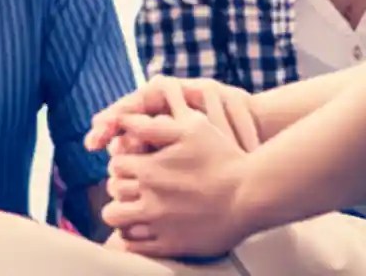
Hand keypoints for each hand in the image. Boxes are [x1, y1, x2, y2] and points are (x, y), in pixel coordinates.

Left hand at [99, 79, 255, 259]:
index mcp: (150, 168)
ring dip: (122, 210)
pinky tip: (145, 227)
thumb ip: (152, 124)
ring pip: (116, 219)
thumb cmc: (224, 158)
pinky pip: (135, 245)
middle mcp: (149, 197)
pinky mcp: (171, 244)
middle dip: (120, 185)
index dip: (123, 162)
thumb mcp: (191, 128)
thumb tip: (123, 120)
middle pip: (113, 191)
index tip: (134, 164)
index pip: (115, 164)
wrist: (252, 195)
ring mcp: (159, 223)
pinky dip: (133, 236)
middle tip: (134, 185)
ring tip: (135, 206)